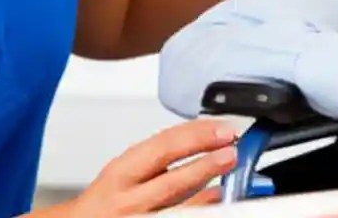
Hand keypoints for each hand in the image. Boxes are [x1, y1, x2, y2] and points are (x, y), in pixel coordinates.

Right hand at [64, 120, 238, 215]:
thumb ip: (157, 159)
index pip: (162, 147)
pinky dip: (198, 209)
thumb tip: (202, 141)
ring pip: (176, 207)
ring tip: (229, 176)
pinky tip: (214, 201)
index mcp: (121, 173)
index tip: (222, 128)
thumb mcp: (123, 172)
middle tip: (232, 149)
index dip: (196, 135)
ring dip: (207, 191)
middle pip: (172, 180)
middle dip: (205, 163)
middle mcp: (128, 200)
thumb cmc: (105, 201)